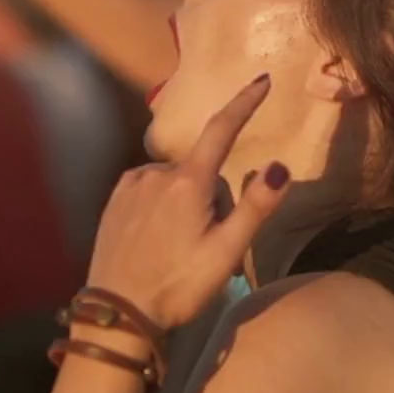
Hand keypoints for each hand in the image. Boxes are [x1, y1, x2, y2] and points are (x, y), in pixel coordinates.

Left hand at [84, 75, 289, 329]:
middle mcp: (156, 173)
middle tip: (211, 249)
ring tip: (183, 253)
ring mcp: (130, 185)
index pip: (222, 129)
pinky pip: (151, 192)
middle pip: (203, 173)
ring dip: (187, 207)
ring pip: (176, 184)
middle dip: (215, 200)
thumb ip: (255, 207)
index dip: (244, 103)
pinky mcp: (114, 201)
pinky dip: (163, 210)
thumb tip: (280, 165)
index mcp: (187, 182)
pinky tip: (158, 244)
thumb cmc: (178, 286)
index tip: (262, 80)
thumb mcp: (225, 252)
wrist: (116, 313)